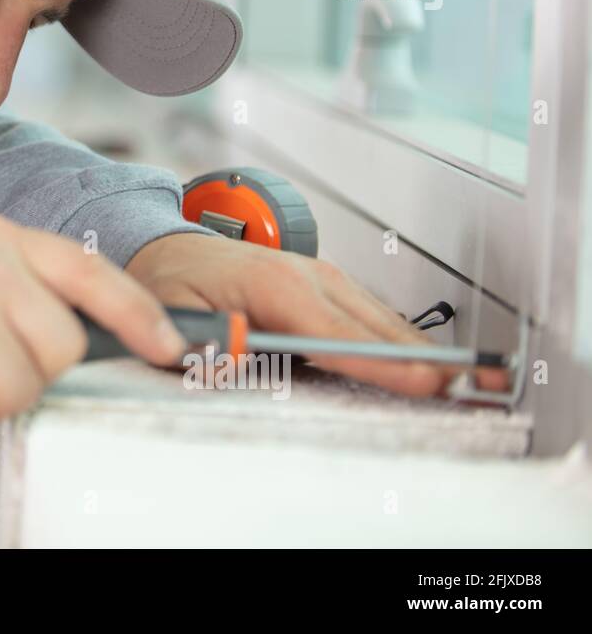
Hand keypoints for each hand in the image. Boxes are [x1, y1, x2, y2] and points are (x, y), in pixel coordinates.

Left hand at [126, 232, 507, 396]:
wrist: (164, 247)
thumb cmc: (170, 280)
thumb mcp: (172, 313)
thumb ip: (204, 343)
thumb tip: (236, 361)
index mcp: (273, 284)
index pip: (340, 336)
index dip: (386, 363)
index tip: (427, 382)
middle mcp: (306, 275)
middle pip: (375, 327)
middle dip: (422, 358)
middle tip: (468, 386)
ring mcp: (319, 275)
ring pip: (380, 318)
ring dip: (418, 348)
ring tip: (462, 377)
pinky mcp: (323, 281)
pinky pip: (368, 313)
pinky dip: (397, 336)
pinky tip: (420, 359)